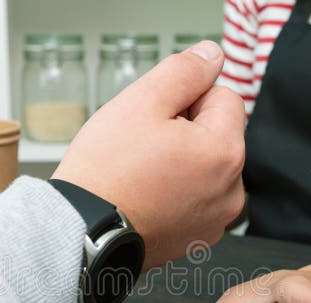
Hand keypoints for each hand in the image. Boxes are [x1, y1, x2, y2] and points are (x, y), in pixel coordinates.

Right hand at [53, 41, 245, 269]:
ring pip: (204, 169)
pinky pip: (192, 200)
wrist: (79, 232)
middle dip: (184, 131)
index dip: (186, 98)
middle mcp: (230, 192)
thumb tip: (211, 56)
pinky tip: (144, 196)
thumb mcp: (141, 102)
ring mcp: (215, 221)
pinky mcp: (196, 239)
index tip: (155, 118)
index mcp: (226, 154)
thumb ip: (184, 71)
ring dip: (180, 163)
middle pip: (216, 135)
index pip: (224, 97)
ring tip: (141, 174)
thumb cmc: (105, 173)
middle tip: (142, 146)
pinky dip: (174, 194)